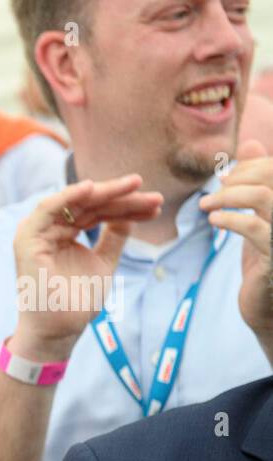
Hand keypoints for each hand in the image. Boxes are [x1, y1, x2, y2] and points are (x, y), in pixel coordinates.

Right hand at [11, 175, 163, 362]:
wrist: (60, 330)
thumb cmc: (77, 303)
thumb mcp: (104, 263)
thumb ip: (113, 238)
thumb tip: (129, 216)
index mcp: (65, 235)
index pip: (97, 212)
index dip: (127, 207)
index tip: (156, 206)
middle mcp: (51, 231)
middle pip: (89, 205)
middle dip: (122, 197)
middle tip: (153, 195)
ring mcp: (38, 234)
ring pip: (74, 202)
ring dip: (104, 192)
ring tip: (135, 185)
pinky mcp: (27, 240)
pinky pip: (47, 209)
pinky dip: (67, 197)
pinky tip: (92, 188)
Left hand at [200, 140, 271, 347]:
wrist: (265, 304)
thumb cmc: (262, 256)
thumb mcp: (260, 214)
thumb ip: (258, 179)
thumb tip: (250, 143)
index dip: (250, 166)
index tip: (224, 177)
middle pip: (270, 176)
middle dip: (237, 177)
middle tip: (213, 192)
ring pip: (263, 196)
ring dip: (228, 196)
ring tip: (206, 206)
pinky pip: (255, 228)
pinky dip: (229, 219)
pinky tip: (214, 222)